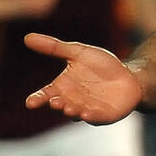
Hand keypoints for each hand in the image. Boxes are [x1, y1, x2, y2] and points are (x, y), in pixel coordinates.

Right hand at [23, 33, 142, 123]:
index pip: (47, 94)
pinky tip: (87, 114)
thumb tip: (27, 37)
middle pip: (61, 104)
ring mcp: (88, 109)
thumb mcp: (78, 52)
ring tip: (69, 108)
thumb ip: (54, 48)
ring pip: (77, 112)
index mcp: (63, 87)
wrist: (128, 75)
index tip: (30, 102)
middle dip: (58, 104)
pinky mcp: (105, 115)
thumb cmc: (101, 65)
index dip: (38, 99)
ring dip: (73, 111)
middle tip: (55, 102)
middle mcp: (73, 100)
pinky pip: (97, 117)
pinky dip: (92, 117)